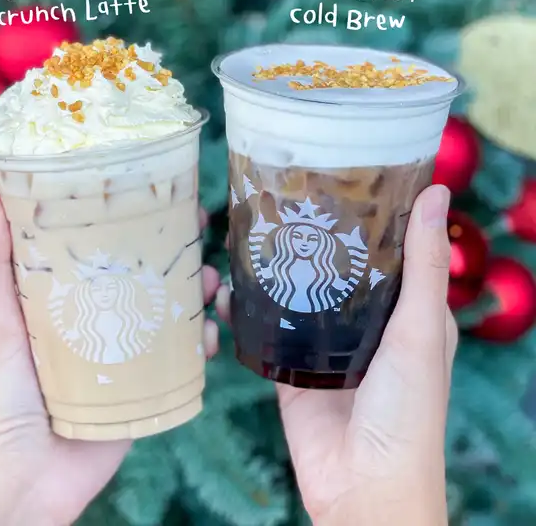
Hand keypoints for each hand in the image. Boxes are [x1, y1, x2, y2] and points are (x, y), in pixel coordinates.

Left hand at [0, 188, 220, 525]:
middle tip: (200, 235)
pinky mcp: (148, 388)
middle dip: (178, 256)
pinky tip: (211, 335)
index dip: (135, 223)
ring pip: (174, 314)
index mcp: (69, 300)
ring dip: (198, 295)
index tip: (160, 196)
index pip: (108, 251)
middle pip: (150, 279)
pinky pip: (184, 361)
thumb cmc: (0, 397)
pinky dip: (203, 345)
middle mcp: (103, 322)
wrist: (24, 480)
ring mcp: (129, 355)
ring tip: (210, 284)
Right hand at [216, 185, 455, 525]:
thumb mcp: (418, 330)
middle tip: (279, 198)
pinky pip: (265, 328)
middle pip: (332, 267)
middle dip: (307, 237)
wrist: (363, 485)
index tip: (338, 176)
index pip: (384, 248)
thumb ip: (423, 267)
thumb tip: (437, 192)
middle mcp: (362, 320)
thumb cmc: (407, 411)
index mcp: (401, 308)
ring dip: (271, 270)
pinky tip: (224, 287)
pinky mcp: (291, 365)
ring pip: (294, 293)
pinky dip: (245, 309)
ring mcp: (323, 342)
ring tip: (244, 235)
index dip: (365, 214)